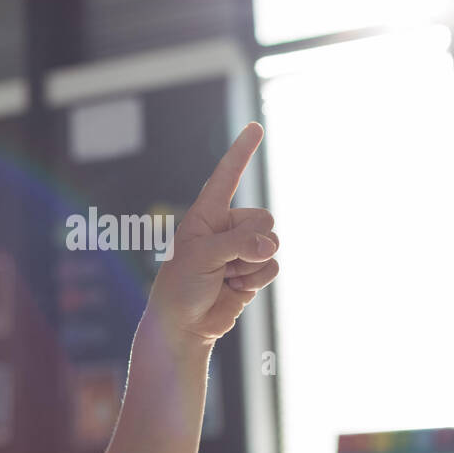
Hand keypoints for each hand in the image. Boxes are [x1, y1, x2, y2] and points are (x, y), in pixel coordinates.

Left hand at [145, 122, 278, 345]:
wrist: (185, 325)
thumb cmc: (181, 285)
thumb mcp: (202, 256)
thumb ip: (238, 245)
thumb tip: (272, 248)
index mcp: (207, 213)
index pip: (227, 176)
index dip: (242, 151)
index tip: (256, 126)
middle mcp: (227, 227)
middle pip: (263, 217)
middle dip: (250, 242)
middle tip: (224, 263)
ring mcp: (242, 249)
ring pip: (272, 244)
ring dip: (251, 266)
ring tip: (225, 277)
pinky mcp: (253, 272)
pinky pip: (272, 267)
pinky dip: (256, 281)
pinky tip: (236, 288)